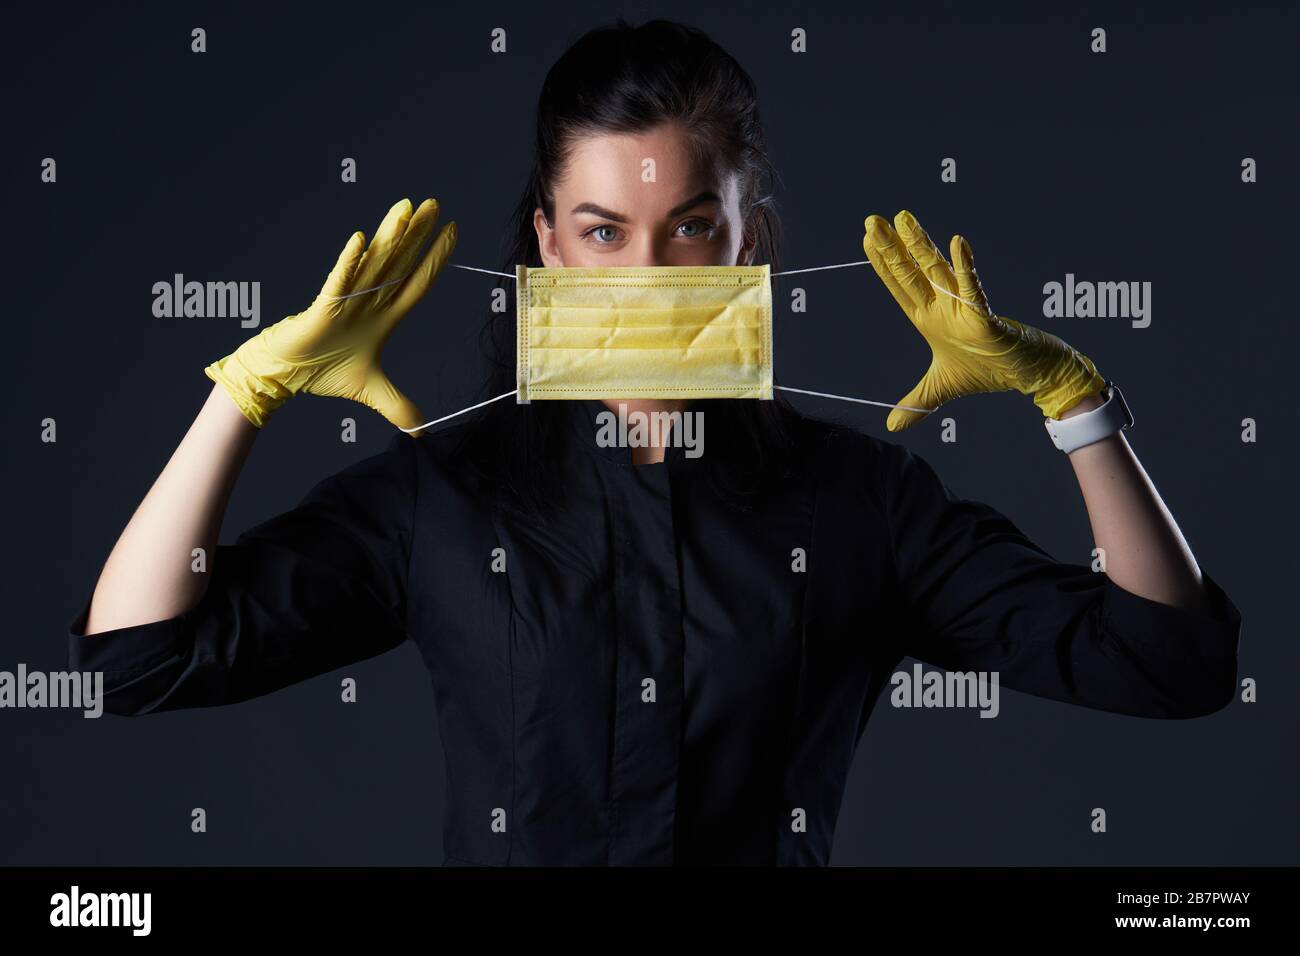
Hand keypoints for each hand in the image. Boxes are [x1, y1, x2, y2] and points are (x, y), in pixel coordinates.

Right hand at [205, 198, 456, 433]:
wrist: (286, 376)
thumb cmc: (325, 372)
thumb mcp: (372, 392)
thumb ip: (398, 406)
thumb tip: (421, 429)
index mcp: (383, 315)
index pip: (417, 282)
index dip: (435, 259)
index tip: (453, 232)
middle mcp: (368, 301)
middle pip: (399, 262)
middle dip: (417, 234)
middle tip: (435, 204)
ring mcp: (346, 302)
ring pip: (374, 264)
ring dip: (390, 238)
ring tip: (407, 208)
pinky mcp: (322, 309)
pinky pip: (338, 283)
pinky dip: (348, 263)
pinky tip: (360, 240)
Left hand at [862, 209, 1103, 430]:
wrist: (1029, 375)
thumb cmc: (988, 371)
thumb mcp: (941, 389)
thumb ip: (916, 403)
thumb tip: (891, 425)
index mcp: (930, 319)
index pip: (900, 287)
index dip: (883, 265)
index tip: (867, 240)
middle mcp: (944, 308)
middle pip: (913, 273)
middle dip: (891, 248)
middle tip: (871, 221)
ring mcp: (964, 310)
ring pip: (939, 273)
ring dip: (921, 247)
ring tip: (903, 219)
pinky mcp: (987, 320)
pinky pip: (973, 292)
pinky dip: (966, 269)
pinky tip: (957, 244)